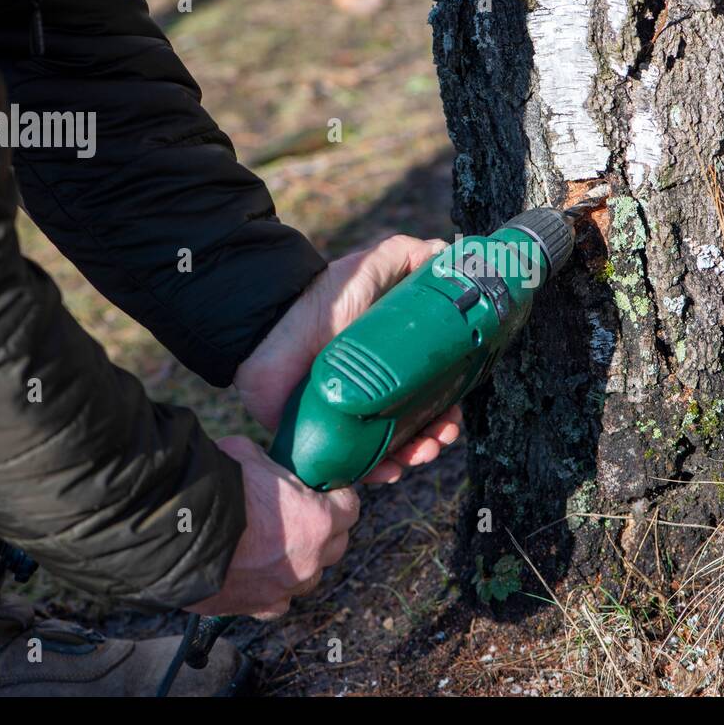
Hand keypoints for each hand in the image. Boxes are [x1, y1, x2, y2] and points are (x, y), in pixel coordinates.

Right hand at [187, 437, 358, 617]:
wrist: (170, 528)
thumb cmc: (212, 487)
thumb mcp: (248, 454)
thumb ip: (269, 464)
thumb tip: (264, 463)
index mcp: (318, 520)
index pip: (350, 508)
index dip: (337, 496)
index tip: (324, 490)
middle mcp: (309, 559)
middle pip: (335, 544)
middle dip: (324, 528)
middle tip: (300, 514)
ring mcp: (283, 587)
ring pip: (309, 575)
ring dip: (301, 560)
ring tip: (277, 544)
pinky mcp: (256, 606)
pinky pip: (278, 601)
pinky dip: (273, 589)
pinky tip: (258, 573)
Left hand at [234, 235, 462, 484]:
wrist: (267, 328)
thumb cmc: (320, 299)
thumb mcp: (368, 270)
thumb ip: (407, 255)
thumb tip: (448, 252)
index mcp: (393, 365)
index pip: (431, 393)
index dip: (449, 405)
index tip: (457, 411)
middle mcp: (376, 395)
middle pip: (418, 426)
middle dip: (438, 437)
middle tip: (443, 435)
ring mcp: (350, 419)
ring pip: (393, 450)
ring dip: (417, 457)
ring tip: (422, 453)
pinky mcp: (324, 438)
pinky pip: (356, 466)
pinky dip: (379, 473)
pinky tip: (391, 471)